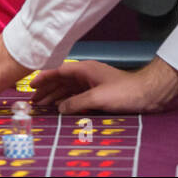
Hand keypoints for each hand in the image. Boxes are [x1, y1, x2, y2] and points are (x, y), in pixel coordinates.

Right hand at [31, 58, 177, 113]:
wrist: (148, 94)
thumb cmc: (124, 92)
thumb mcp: (97, 98)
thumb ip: (76, 103)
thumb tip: (59, 108)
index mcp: (84, 69)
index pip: (57, 70)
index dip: (43, 77)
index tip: (30, 84)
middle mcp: (86, 74)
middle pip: (60, 80)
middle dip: (46, 89)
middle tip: (32, 101)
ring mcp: (92, 83)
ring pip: (67, 88)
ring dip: (55, 96)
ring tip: (42, 106)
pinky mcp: (97, 92)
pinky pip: (76, 96)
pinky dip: (66, 101)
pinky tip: (60, 108)